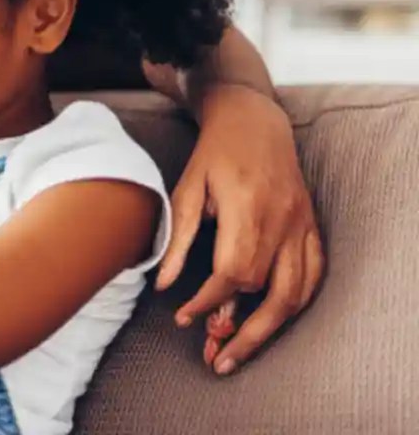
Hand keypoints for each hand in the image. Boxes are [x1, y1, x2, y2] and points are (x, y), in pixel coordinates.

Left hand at [155, 84, 323, 374]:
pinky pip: (315, 275)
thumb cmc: (212, 154)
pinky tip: (274, 320)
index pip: (234, 274)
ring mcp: (302, 224)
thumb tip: (164, 285)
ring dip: (270, 327)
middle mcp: (282, 220)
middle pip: (269, 292)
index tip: (185, 319)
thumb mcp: (185, 189)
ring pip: (297, 291)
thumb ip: (177, 238)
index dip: (209, 302)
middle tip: (215, 358)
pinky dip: (296, 302)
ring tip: (241, 351)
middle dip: (241, 331)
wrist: (252, 120)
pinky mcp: (311, 225)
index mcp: (248, 209)